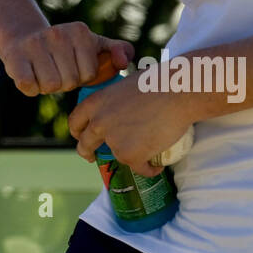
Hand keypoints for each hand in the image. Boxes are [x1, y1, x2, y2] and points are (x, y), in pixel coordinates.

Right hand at [0, 21, 132, 95]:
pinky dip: (30, 88)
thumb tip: (123, 62)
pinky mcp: (15, 57)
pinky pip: (29, 86)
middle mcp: (57, 33)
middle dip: (63, 81)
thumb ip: (116, 51)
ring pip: (50, 86)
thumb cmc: (63, 49)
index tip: (71, 65)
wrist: (23, 37)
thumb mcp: (92, 45)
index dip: (80, 76)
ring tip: (42, 70)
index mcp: (79, 31)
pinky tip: (29, 74)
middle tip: (54, 68)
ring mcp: (34, 44)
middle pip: (69, 81)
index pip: (89, 74)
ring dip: (46, 85)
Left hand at [68, 64, 196, 176]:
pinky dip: (149, 169)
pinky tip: (157, 165)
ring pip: (119, 157)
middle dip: (87, 153)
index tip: (81, 137)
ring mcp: (113, 141)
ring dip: (131, 157)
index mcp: (96, 102)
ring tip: (148, 150)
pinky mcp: (130, 156)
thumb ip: (115, 103)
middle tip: (93, 157)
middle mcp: (99, 122)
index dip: (77, 132)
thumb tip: (120, 114)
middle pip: (85, 145)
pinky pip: (139, 169)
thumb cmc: (157, 82)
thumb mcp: (124, 86)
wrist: (177, 91)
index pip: (75, 121)